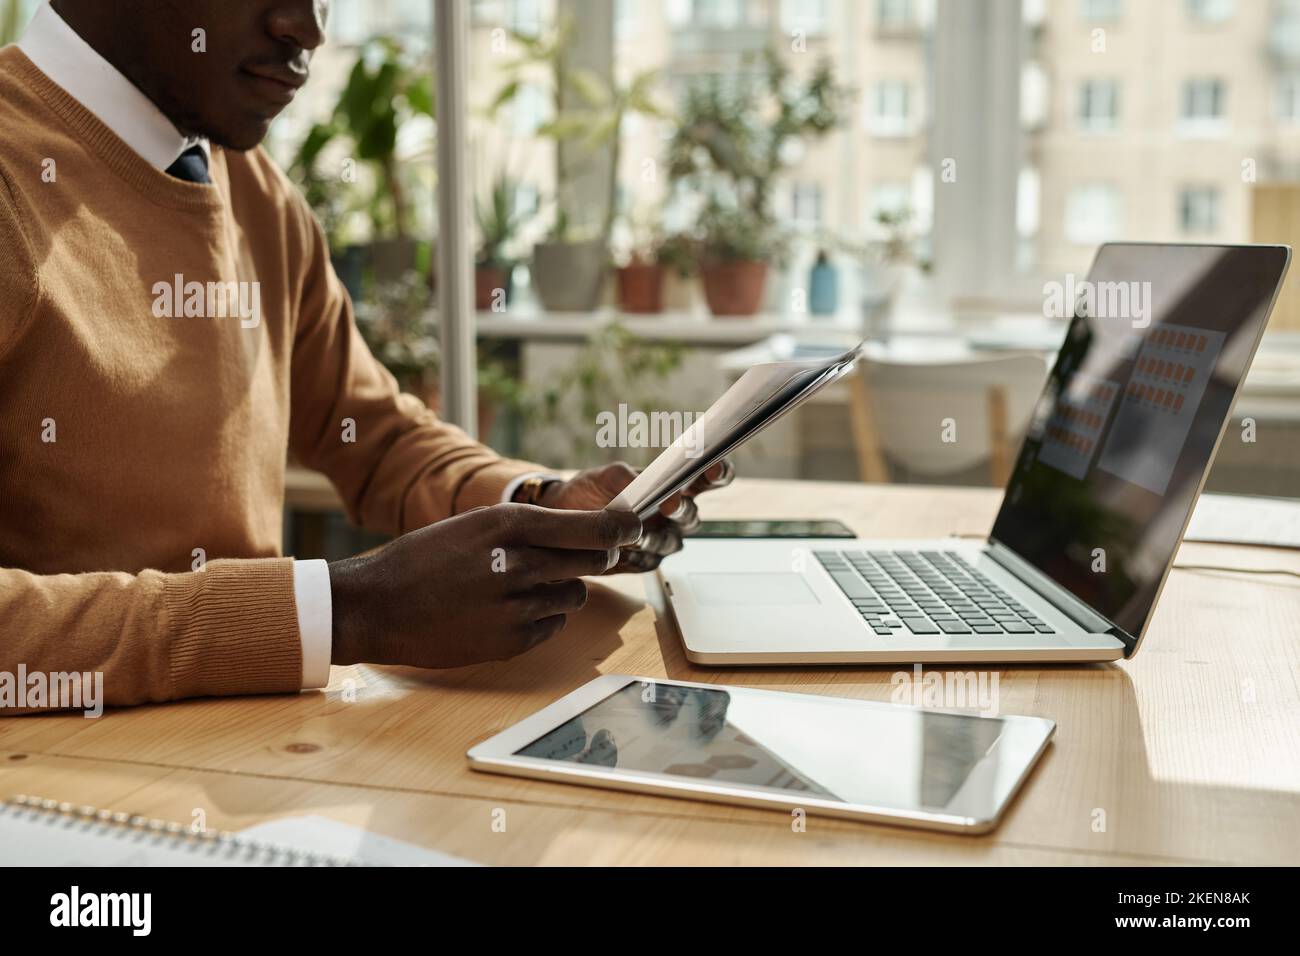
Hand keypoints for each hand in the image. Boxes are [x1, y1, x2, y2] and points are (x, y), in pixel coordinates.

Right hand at [328, 503, 641, 667]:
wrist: (377, 606)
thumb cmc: (424, 559)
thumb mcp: (474, 525)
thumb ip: (526, 526)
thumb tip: (586, 529)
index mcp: (507, 525)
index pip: (591, 527)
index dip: (622, 527)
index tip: (636, 526)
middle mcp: (517, 564)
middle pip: (592, 561)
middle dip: (596, 558)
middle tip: (590, 556)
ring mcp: (515, 607)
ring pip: (573, 595)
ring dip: (562, 589)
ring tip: (521, 586)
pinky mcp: (510, 642)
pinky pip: (551, 625)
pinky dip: (540, 618)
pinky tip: (504, 612)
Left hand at [536, 459, 735, 572]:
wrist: (562, 516)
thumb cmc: (592, 489)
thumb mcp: (605, 475)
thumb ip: (626, 476)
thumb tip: (639, 485)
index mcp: (673, 486)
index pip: (706, 480)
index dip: (718, 474)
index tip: (714, 469)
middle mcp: (673, 515)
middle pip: (692, 515)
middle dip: (682, 509)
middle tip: (668, 504)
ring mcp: (661, 539)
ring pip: (672, 542)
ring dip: (657, 538)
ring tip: (636, 535)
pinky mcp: (644, 561)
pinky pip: (650, 562)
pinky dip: (638, 557)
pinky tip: (624, 553)